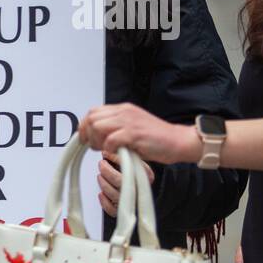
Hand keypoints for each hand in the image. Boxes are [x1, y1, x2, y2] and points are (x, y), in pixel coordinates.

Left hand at [80, 102, 197, 163]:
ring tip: (106, 149)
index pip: (93, 112)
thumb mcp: (131, 128)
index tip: (85, 138)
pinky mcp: (135, 134)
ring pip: (98, 126)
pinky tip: (116, 152)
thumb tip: (94, 136)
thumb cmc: (155, 139)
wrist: (178, 141)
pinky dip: (108, 148)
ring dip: (97, 141)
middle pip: (92, 118)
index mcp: (123, 109)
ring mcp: (129, 122)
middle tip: (96, 146)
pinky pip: (111, 139)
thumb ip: (114, 128)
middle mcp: (124, 112)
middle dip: (88, 134)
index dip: (85, 126)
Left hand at [97, 150, 155, 216]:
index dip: (116, 159)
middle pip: (121, 181)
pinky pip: (111, 210)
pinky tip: (101, 193)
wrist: (138, 188)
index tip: (106, 154)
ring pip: (115, 195)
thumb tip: (106, 152)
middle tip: (101, 164)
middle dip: (107, 171)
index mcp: (147, 176)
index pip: (131, 167)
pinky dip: (104, 202)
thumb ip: (123, 156)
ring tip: (100, 176)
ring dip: (103, 184)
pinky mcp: (122, 211)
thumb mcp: (133, 160)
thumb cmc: (132, 172)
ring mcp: (132, 202)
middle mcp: (140, 189)